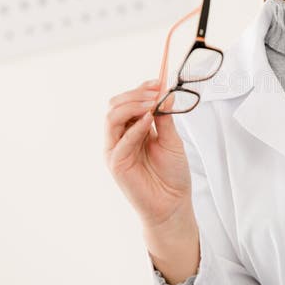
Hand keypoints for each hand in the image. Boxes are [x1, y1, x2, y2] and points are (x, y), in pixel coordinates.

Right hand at [104, 79, 194, 231]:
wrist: (173, 203)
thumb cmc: (172, 174)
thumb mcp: (172, 139)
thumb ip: (165, 118)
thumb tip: (165, 94)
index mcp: (132, 129)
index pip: (128, 102)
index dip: (141, 89)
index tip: (158, 81)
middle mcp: (120, 137)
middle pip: (116, 105)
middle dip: (135, 94)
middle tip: (155, 90)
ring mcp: (115, 150)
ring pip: (112, 118)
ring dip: (132, 106)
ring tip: (152, 103)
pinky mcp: (116, 164)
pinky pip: (120, 141)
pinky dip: (134, 127)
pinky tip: (148, 120)